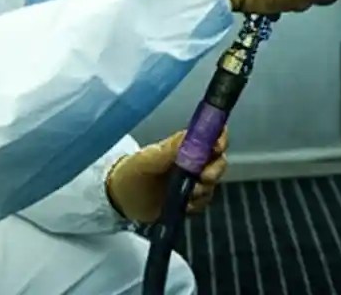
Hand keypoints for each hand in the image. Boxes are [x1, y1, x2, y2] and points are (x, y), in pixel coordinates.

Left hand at [105, 129, 228, 222]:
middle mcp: (194, 161)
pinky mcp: (191, 201)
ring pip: (213, 183)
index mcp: (185, 146)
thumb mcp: (147, 159)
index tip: (216, 148)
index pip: (212, 135)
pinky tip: (184, 205)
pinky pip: (204, 202)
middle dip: (215, 170)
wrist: (121, 199)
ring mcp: (193, 181)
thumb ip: (169, 149)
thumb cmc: (132, 172)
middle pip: (219, 161)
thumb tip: (191, 136)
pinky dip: (197, 205)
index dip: (220, 139)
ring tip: (188, 194)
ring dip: (205, 189)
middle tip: (203, 178)